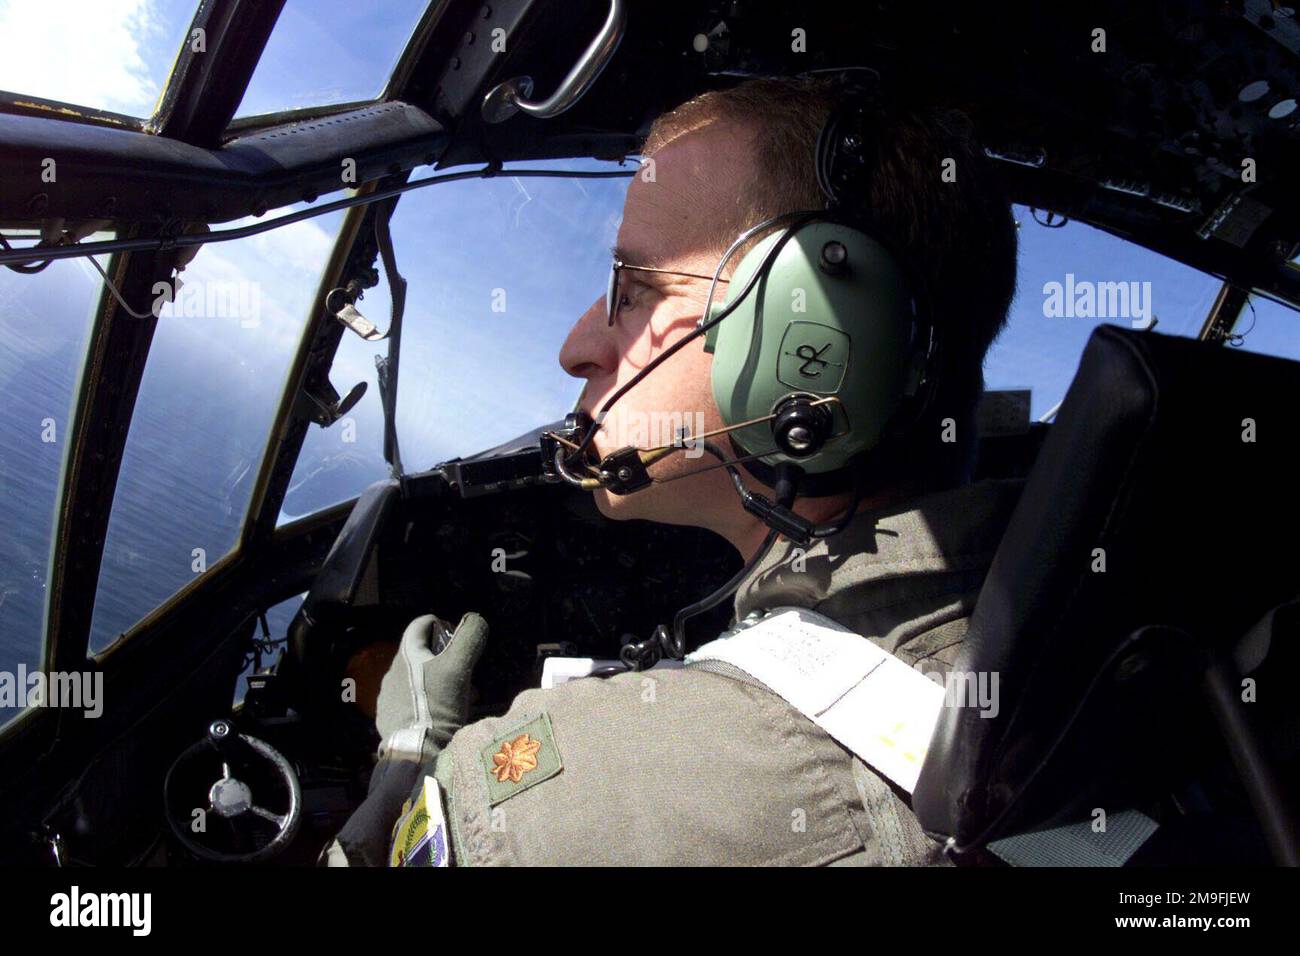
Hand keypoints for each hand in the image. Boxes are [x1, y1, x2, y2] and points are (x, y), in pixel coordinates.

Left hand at [326, 612, 487, 865]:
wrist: (416, 754)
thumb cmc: (437, 706)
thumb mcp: (459, 668)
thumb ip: (469, 638)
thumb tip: (475, 618)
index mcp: (405, 656)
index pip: (420, 625)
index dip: (440, 625)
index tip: (457, 637)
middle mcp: (391, 673)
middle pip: (420, 655)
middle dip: (444, 659)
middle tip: (465, 674)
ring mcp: (387, 699)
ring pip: (416, 681)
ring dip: (437, 683)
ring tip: (458, 698)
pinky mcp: (388, 721)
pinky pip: (410, 704)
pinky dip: (427, 703)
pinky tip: (441, 716)